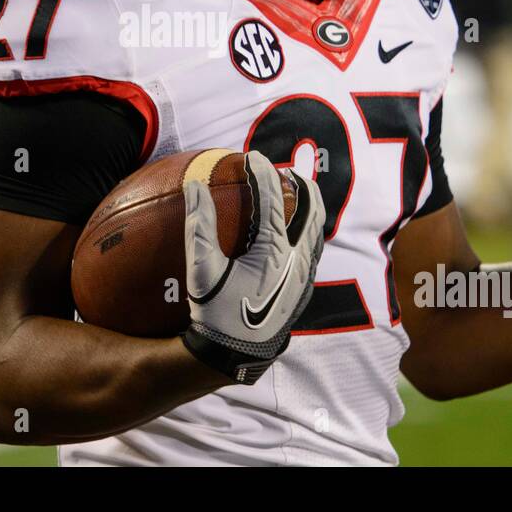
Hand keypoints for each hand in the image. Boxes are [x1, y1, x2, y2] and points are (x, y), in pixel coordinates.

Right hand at [180, 151, 324, 384]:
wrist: (235, 354)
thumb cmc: (215, 311)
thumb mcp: (201, 268)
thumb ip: (199, 224)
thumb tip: (194, 185)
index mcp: (274, 250)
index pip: (273, 198)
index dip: (263, 171)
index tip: (252, 156)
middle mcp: (298, 259)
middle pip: (312, 208)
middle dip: (302, 184)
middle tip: (285, 171)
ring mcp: (305, 275)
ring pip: (318, 229)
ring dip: (308, 207)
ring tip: (294, 195)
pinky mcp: (305, 289)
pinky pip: (314, 250)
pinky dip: (307, 231)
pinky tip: (292, 233)